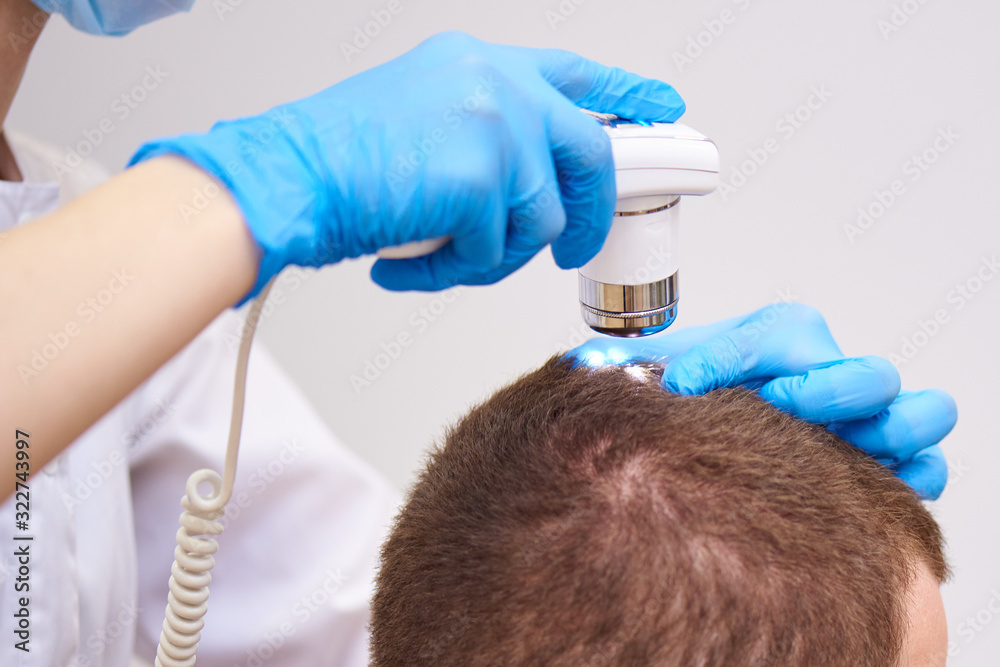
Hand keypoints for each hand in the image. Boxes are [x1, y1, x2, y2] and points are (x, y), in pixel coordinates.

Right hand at [128, 31, 684, 299]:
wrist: (283, 177)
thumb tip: (526, 186)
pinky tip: (409, 261)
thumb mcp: (422, 117)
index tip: (660, 109)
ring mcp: (496, 127)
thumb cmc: (337, 159)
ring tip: (438, 253)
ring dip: (493, 254)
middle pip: (588, 153)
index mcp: (481, 65)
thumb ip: (484, 136)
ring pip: (542, 219)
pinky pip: (497, 252)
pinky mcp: (482, 179)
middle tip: (570, 250)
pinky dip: (454, 272)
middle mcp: (497, 84)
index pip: (576, 75)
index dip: (624, 95)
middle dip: (585, 215)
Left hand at [568, 303, 956, 499]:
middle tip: (774, 409)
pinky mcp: (891, 465)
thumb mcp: (663, 374)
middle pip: (864, 372)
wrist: (718, 438)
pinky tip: (866, 490)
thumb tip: (584, 366)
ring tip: (830, 450)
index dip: (732, 356)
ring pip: (917, 411)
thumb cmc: (703, 399)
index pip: (781, 332)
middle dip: (820, 391)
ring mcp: (867, 421)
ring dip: (881, 433)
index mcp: (783, 343)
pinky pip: (927, 467)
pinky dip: (910, 478)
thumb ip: (627, 366)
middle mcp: (830, 377)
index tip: (683, 382)